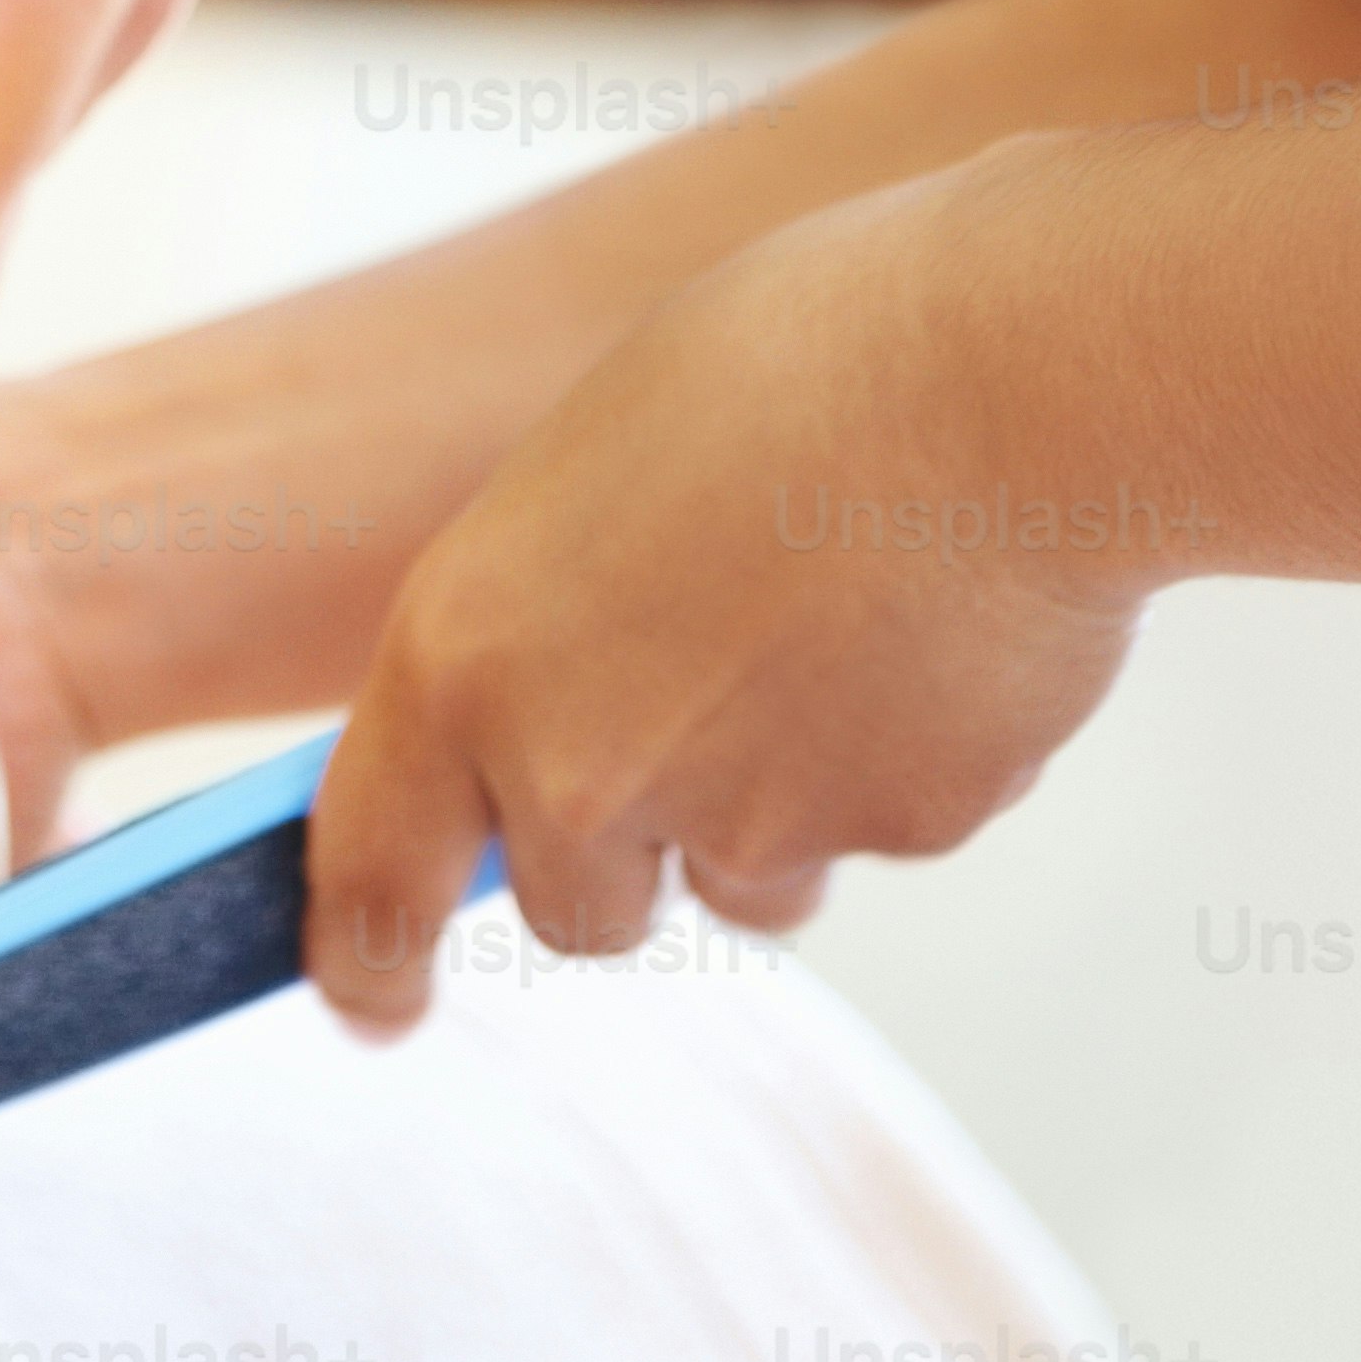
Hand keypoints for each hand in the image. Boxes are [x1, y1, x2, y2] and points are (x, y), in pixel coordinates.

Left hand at [305, 153, 1161, 1019]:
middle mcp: (580, 770)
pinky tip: (924, 623)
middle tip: (699, 698)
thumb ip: (547, 624)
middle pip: (580, 908)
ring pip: (742, 878)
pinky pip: (872, 827)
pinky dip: (892, 755)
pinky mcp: (890, 836)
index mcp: (467, 655)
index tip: (376, 999)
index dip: (367, 954)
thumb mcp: (588, 475)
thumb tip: (554, 713)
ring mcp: (742, 823)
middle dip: (630, 849)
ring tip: (833, 616)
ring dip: (771, 799)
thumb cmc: (784, 362)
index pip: (371, 871)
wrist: (993, 370)